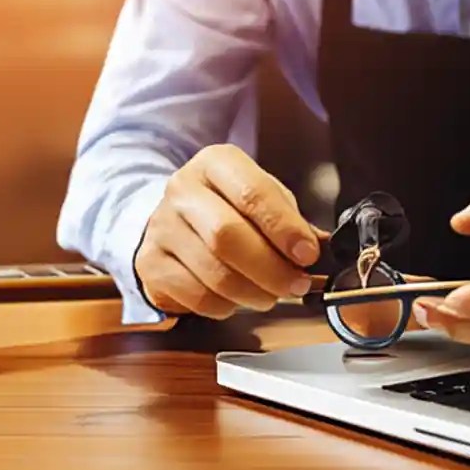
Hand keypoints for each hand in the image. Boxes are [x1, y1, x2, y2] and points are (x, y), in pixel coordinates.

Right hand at [135, 145, 323, 318]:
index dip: (284, 228)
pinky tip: (237, 298)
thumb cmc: (226, 207)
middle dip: (271, 268)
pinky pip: (196, 297)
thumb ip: (288, 219)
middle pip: (227, 236)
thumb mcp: (259, 196)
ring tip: (271, 294)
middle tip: (296, 284)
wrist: (172, 219)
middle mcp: (182, 190)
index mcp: (215, 163)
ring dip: (254, 292)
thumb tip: (319, 248)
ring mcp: (161, 228)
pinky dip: (227, 306)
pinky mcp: (150, 264)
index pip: (252, 193)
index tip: (308, 254)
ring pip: (214, 273)